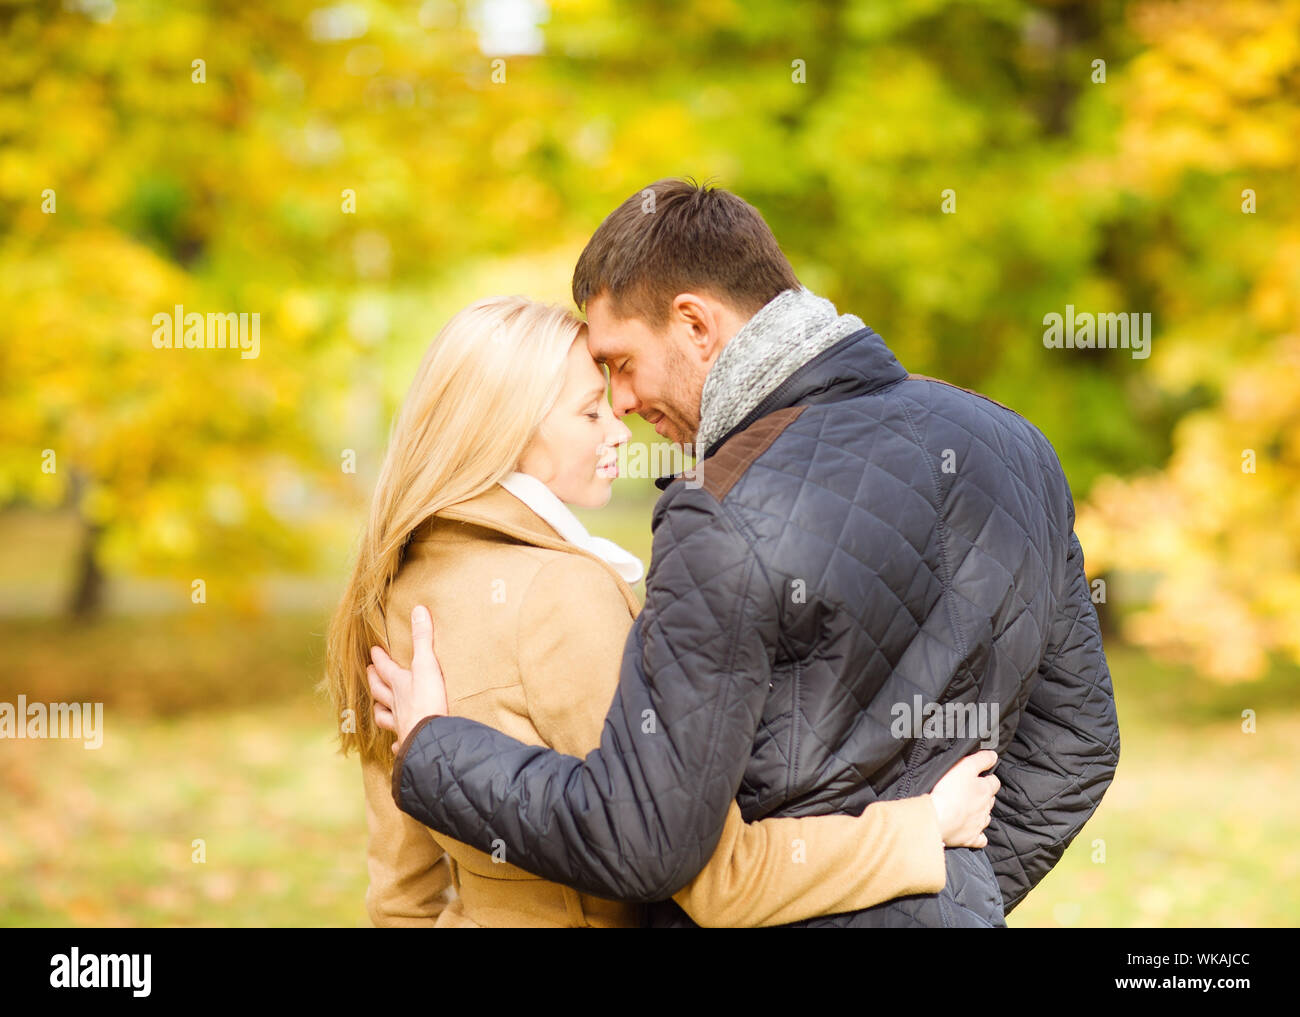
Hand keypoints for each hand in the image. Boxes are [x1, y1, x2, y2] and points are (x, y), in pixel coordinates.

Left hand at [368, 605, 449, 751]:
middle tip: (368, 673)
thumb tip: (418, 609)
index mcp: (400, 684)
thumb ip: (423, 638)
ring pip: (384, 717)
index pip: (385, 668)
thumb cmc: (428, 700)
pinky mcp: (408, 742)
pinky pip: (398, 742)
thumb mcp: (427, 664)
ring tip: (377, 708)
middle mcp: (396, 704)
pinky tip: (395, 745)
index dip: (379, 659)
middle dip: (374, 680)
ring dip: (380, 711)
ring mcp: (400, 724)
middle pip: (380, 691)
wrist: (431, 737)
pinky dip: (396, 743)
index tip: (372, 651)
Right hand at [928, 749, 999, 847]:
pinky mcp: (970, 838)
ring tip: (970, 809)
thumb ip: (981, 759)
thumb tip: (994, 756)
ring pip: (986, 817)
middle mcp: (986, 808)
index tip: (982, 776)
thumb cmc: (949, 790)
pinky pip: (980, 839)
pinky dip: (978, 835)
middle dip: (984, 795)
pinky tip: (973, 832)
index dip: (988, 778)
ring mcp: (979, 824)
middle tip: (972, 791)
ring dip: (981, 813)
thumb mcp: (965, 766)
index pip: (994, 782)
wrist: (937, 817)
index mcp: (985, 790)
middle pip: (990, 799)